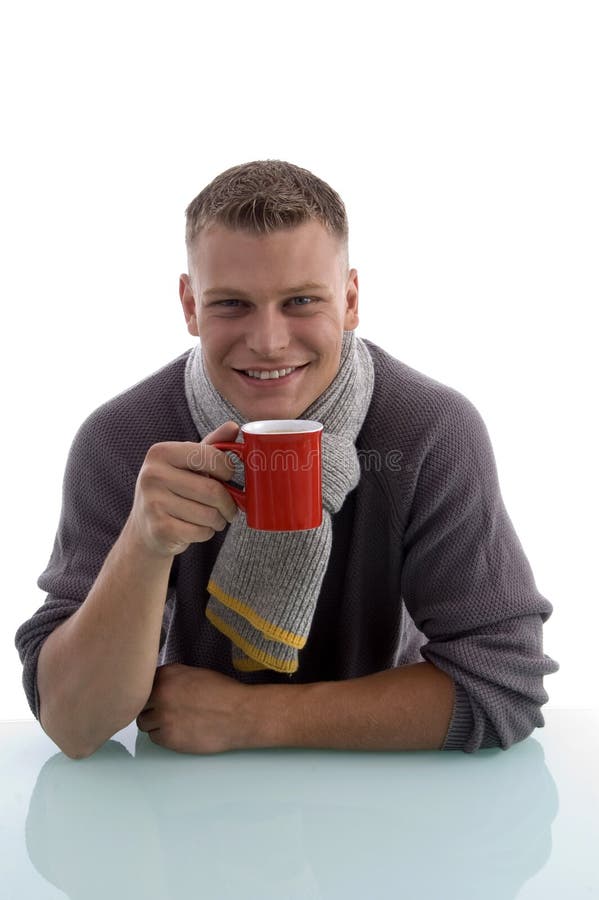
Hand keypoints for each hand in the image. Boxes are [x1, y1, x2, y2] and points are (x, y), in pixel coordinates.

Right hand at [128, 421, 239, 557]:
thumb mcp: (188, 464)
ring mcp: (153, 502)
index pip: (210, 456)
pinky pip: (201, 531)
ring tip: (213, 518)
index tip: (228, 477)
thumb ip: (212, 445)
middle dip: (229, 503)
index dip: (228, 470)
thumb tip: (234, 426)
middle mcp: (153, 475)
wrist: (145, 528)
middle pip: (213, 490)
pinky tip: (197, 528)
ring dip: (219, 520)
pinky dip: (207, 532)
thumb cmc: (173, 490)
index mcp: (161, 452)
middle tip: (230, 508)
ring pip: (210, 514)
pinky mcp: (159, 529)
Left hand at [136, 664, 254, 753]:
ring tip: (172, 721)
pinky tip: (179, 731)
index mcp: (167, 674)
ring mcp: (163, 717)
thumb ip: (172, 678)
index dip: (151, 690)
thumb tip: (156, 686)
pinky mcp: (169, 738)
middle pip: (139, 703)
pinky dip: (163, 736)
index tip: (158, 696)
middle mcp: (160, 694)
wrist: (240, 714)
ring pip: (143, 723)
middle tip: (164, 710)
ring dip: (154, 723)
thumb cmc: (223, 692)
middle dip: (149, 707)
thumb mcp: (195, 673)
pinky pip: (154, 738)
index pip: (143, 683)